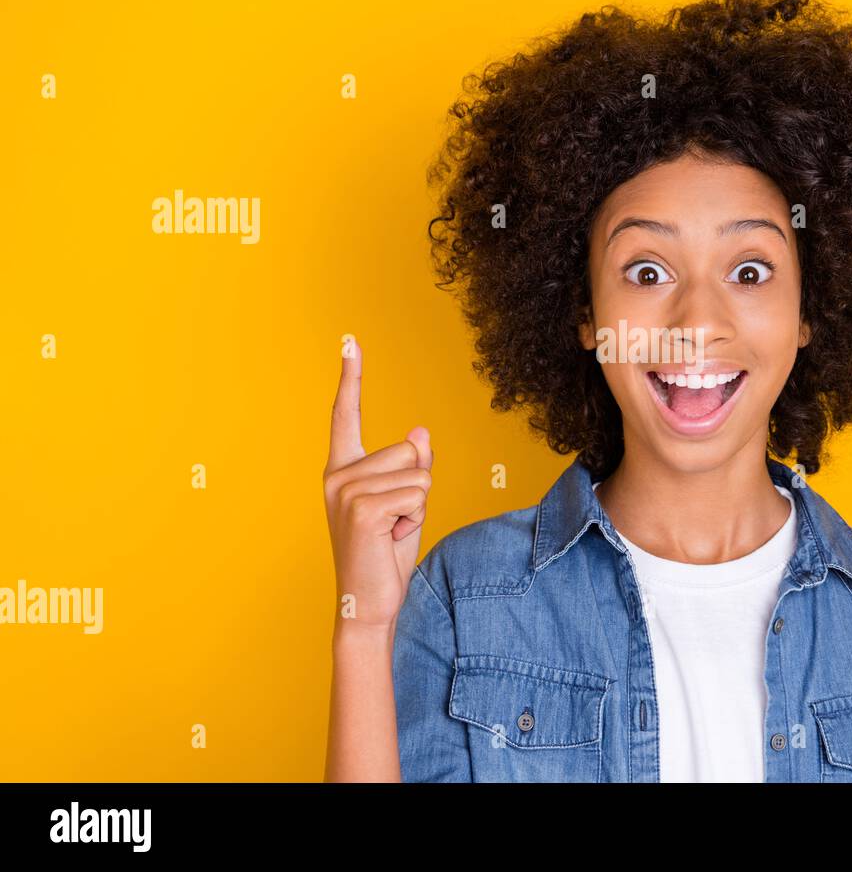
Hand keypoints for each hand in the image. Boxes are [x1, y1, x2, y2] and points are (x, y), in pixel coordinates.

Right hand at [322, 340, 432, 629]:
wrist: (368, 603)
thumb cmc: (385, 554)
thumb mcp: (406, 502)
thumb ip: (412, 466)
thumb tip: (420, 431)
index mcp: (343, 469)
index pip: (347, 414)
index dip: (351, 376)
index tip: (349, 340)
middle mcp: (338, 475)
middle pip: (410, 450)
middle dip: (418, 487)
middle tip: (394, 522)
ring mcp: (346, 491)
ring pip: (419, 474)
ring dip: (418, 506)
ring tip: (391, 532)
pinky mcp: (362, 509)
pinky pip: (417, 495)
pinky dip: (415, 519)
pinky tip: (390, 540)